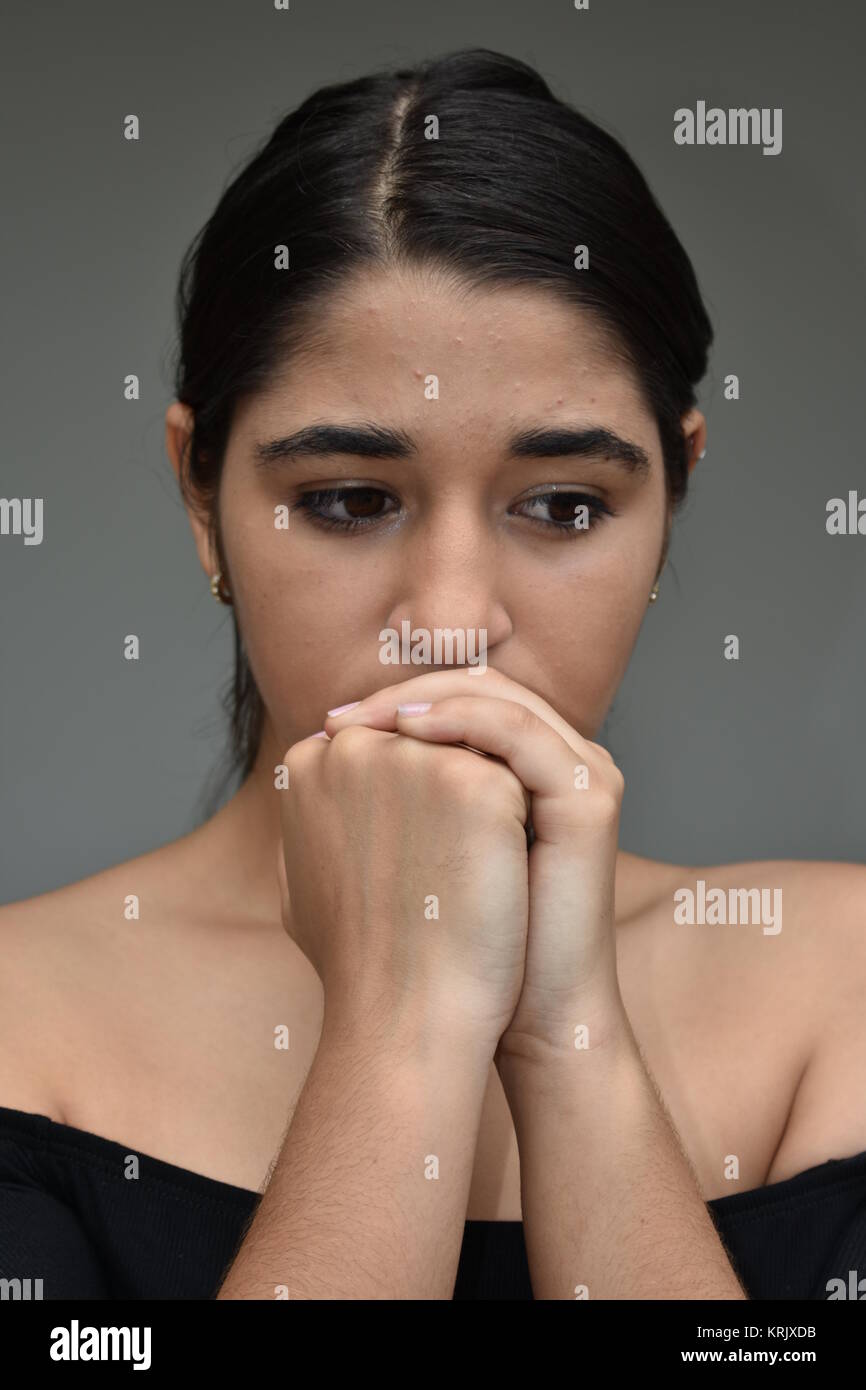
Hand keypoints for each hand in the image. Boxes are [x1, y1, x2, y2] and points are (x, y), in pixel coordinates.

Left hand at [324, 669, 626, 1060]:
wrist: (523, 1017)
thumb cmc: (463, 949)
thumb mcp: (413, 857)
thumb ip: (382, 805)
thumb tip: (304, 757)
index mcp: (524, 767)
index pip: (456, 699)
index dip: (391, 703)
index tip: (327, 729)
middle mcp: (558, 759)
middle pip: (476, 685)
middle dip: (400, 696)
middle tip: (338, 720)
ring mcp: (581, 772)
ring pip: (497, 696)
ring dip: (423, 699)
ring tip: (366, 723)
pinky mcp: (590, 796)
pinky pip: (519, 731)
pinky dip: (459, 720)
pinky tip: (407, 735)